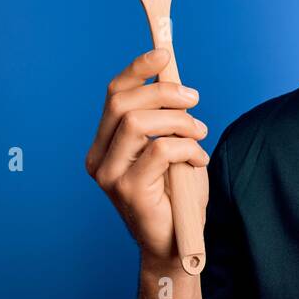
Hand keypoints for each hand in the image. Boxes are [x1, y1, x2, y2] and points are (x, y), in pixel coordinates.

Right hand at [85, 48, 209, 264]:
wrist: (177, 245)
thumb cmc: (176, 195)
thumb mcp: (171, 148)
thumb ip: (166, 118)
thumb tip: (174, 78)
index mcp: (105, 144)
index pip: (113, 95)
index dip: (137, 70)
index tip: (163, 54)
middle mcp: (99, 158)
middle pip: (123, 104)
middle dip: (164, 92)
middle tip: (194, 100)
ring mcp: (109, 176)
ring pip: (139, 124)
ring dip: (179, 122)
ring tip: (199, 134)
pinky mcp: (129, 191)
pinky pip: (159, 151)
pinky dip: (187, 148)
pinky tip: (198, 160)